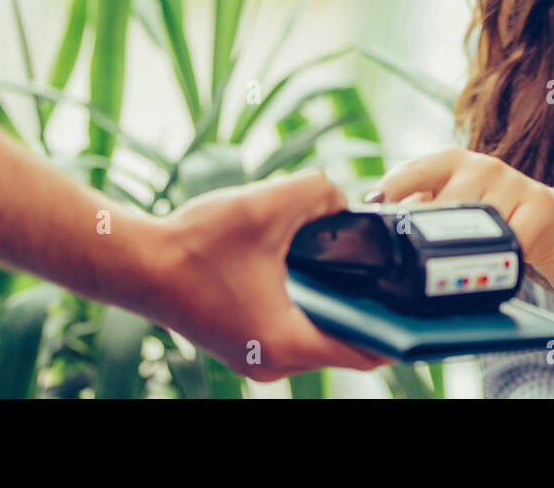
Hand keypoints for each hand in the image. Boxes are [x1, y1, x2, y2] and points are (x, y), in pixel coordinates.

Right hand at [139, 167, 392, 382]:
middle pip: (342, 338)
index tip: (420, 299)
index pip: (367, 349)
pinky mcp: (240, 338)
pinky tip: (305, 260)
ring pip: (315, 328)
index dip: (399, 326)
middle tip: (384, 263)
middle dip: (365, 301)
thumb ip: (318, 193)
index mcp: (289, 343)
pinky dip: (305, 297)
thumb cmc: (194, 244)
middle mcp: (275, 361)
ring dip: (332, 296)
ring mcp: (254, 354)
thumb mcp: (267, 205)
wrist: (133, 262)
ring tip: (347, 256)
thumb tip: (342, 198)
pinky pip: (290, 323)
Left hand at [370, 146, 553, 266]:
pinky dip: (505, 256)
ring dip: (472, 247)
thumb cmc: (481, 209)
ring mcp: (513, 182)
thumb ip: (417, 208)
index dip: (391, 187)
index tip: (372, 204)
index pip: (414, 170)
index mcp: (450, 160)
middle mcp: (482, 165)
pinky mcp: (540, 206)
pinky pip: (515, 240)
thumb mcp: (448, 200)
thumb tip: (377, 225)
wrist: (541, 216)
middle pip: (449, 204)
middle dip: (435, 231)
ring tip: (463, 263)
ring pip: (483, 223)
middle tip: (424, 254)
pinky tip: (499, 261)